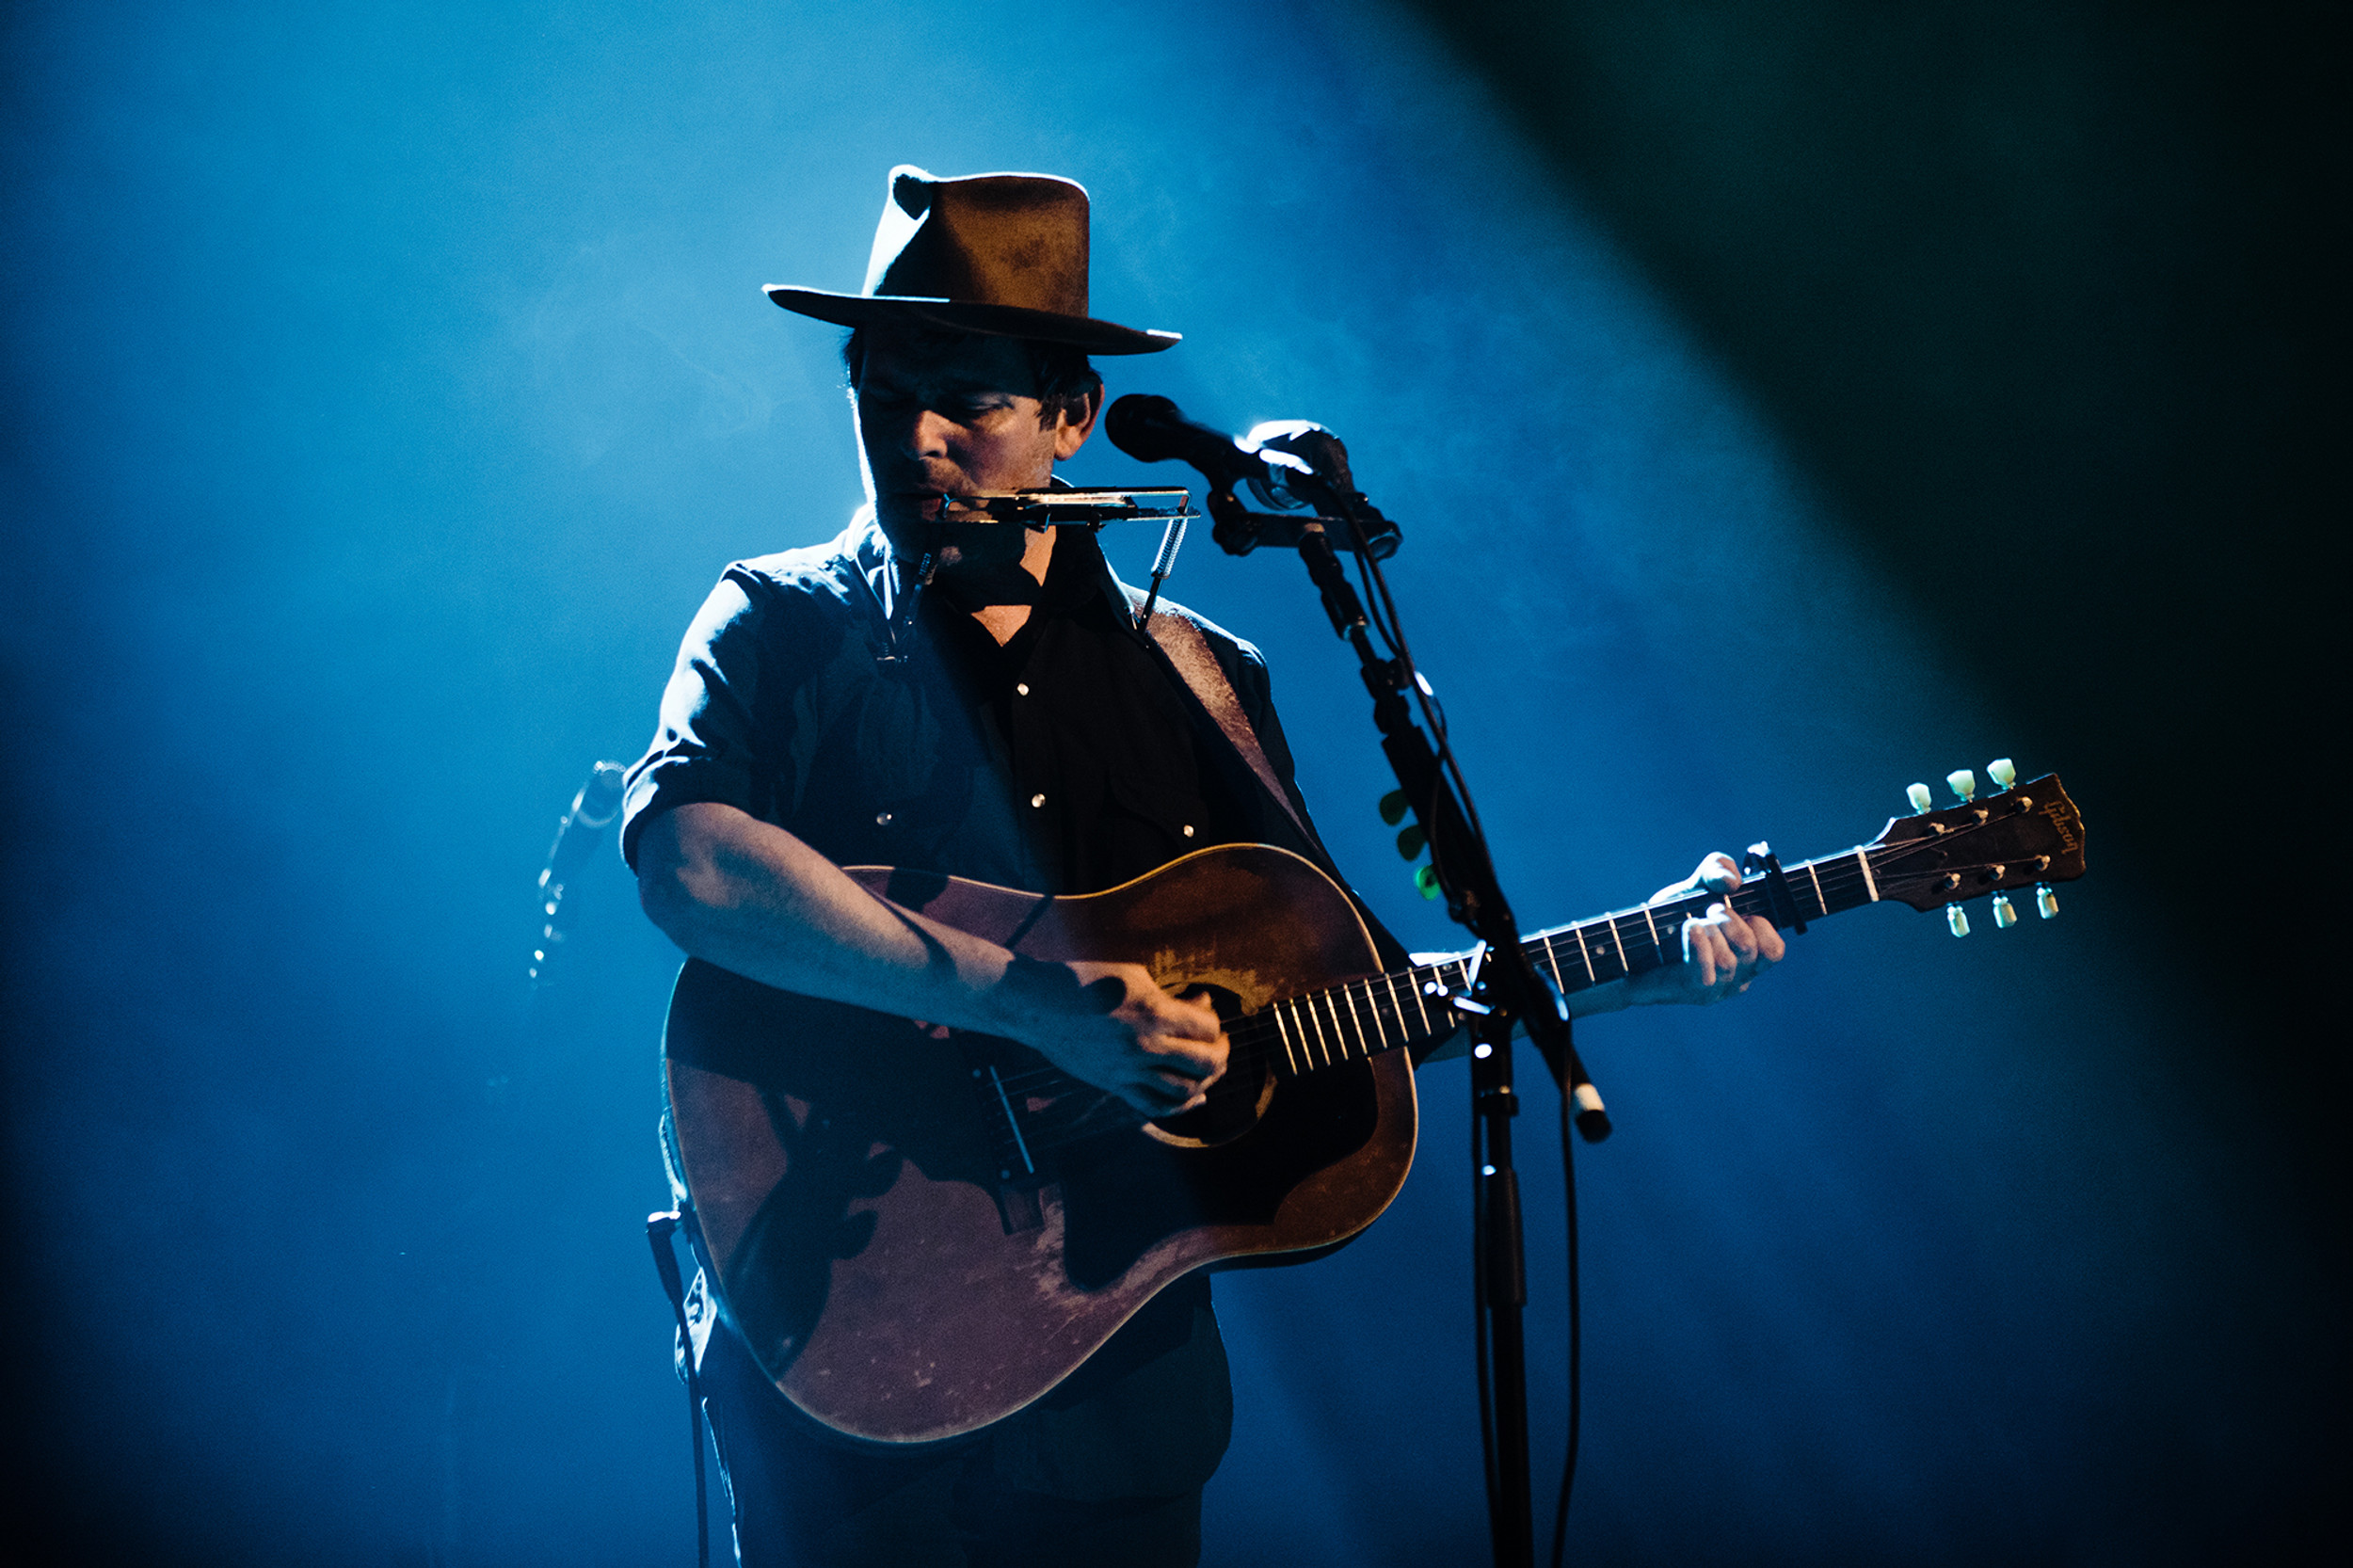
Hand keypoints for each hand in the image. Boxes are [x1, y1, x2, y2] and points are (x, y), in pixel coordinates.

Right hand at [1012, 959, 1228, 1115]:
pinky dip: (1180, 1106)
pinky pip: (1154, 1106)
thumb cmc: (1086, 982)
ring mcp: (1129, 1070)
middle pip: (1205, 1062)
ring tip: (1209, 1070)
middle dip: (1221, 1054)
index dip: (1215, 1022)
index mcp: (1153, 1012)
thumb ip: (1171, 996)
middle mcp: (1145, 1046)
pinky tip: (1194, 1098)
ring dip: (1206, 1081)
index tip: (1208, 1016)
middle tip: (1220, 1045)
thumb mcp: (1134, 977)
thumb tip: (1202, 1006)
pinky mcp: (1114, 1085)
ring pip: (1184, 1090)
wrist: (1039, 1006)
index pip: (1207, 1027)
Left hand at [1619, 851, 1785, 1008]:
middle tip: (1709, 909)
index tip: (1737, 909)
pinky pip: (1707, 975)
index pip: (1774, 950)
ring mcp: (1715, 989)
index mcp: (1748, 956)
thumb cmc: (1669, 919)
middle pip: (1752, 950)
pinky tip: (1689, 928)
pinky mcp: (1691, 993)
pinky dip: (1699, 946)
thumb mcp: (1694, 885)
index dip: (1762, 925)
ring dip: (1710, 932)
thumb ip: (1717, 869)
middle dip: (1730, 920)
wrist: (1628, 946)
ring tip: (1692, 921)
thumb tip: (1732, 882)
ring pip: (1729, 962)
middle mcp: (1737, 976)